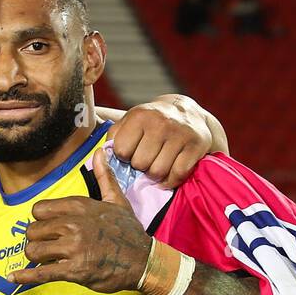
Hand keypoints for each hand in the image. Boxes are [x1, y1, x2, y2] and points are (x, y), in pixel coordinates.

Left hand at [7, 149, 150, 292]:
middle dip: (36, 240)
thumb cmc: (129, 232)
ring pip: (33, 250)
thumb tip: (100, 151)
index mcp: (80, 206)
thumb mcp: (118, 200)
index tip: (47, 228)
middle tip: (46, 246)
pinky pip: (41, 273)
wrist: (144, 262)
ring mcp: (73, 248)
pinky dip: (25, 277)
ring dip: (35, 257)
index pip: (39, 209)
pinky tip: (13, 278)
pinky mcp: (74, 271)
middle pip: (33, 230)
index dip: (40, 220)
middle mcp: (74, 224)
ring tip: (44, 259)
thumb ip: (104, 176)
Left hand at [107, 94, 224, 187]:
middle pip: (139, 164)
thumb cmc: (152, 122)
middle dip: (140, 166)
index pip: (121, 150)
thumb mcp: (131, 121)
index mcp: (139, 116)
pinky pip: (177, 175)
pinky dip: (171, 180)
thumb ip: (114, 136)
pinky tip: (169, 172)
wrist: (188, 114)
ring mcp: (179, 134)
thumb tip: (100, 156)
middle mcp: (160, 123)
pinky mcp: (195, 146)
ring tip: (157, 164)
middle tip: (147, 159)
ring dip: (155, 175)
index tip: (132, 151)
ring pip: (157, 172)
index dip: (124, 155)